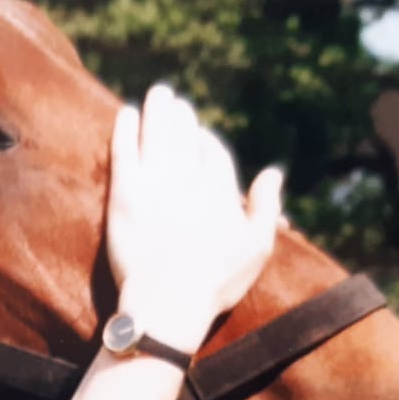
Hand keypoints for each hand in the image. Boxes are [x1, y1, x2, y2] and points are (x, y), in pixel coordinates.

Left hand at [105, 86, 283, 353]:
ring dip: (158, 110)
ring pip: (158, 133)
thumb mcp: (257, 247)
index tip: (201, 136)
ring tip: (158, 95)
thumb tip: (273, 171)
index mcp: (221, 189)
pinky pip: (125, 150)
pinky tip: (126, 113)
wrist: (168, 304)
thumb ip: (267, 205)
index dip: (207, 141)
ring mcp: (156, 184)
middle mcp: (190, 179)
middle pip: (187, 136)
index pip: (214, 151)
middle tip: (177, 104)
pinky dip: (126, 128)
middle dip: (183, 117)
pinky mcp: (125, 194)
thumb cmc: (215, 283)